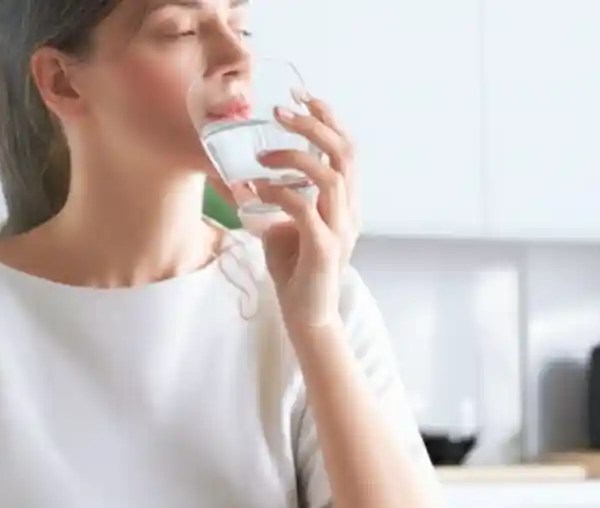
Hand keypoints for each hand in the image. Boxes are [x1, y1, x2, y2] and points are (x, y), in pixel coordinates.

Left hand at [230, 93, 360, 328]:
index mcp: (345, 203)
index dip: (328, 119)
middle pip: (345, 154)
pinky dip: (279, 194)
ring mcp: (340, 230)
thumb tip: (250, 180)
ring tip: (262, 156)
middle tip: (281, 112)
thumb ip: (278, 203)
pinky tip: (257, 191)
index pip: (347, 150)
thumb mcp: (285, 228)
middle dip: (314, 126)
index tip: (302, 97)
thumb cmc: (296, 273)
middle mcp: (349, 212)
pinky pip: (305, 210)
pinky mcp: (323, 250)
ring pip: (330, 177)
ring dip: (294, 158)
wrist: (307, 317)